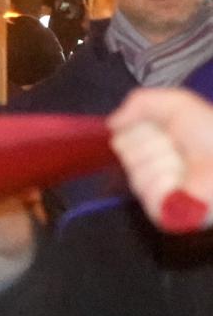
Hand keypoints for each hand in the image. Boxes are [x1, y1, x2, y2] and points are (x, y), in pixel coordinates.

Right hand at [110, 89, 212, 232]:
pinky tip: (184, 182)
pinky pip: (148, 192)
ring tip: (187, 166)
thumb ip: (138, 103)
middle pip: (125, 153)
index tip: (164, 130)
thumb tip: (112, 124)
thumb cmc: (210, 134)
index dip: (142, 130)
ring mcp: (153, 191)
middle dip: (154, 145)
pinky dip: (168, 182)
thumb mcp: (176, 103)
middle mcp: (146, 167)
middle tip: (179, 147)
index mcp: (148, 144)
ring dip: (165, 163)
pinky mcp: (161, 212)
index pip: (119, 137)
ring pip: (137, 172)